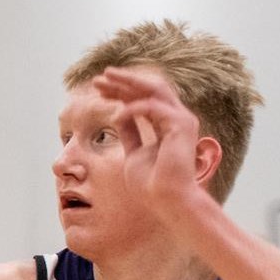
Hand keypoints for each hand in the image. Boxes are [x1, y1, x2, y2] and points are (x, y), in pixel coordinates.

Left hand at [91, 67, 207, 214]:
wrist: (166, 201)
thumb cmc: (151, 184)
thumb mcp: (134, 152)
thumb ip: (130, 132)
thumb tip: (119, 114)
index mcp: (167, 124)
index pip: (143, 99)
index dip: (120, 92)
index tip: (98, 90)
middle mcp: (177, 119)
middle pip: (150, 89)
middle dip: (123, 81)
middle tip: (98, 78)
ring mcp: (181, 120)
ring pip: (155, 89)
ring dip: (127, 84)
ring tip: (104, 82)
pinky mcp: (181, 126)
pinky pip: (153, 107)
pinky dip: (133, 108)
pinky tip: (117, 114)